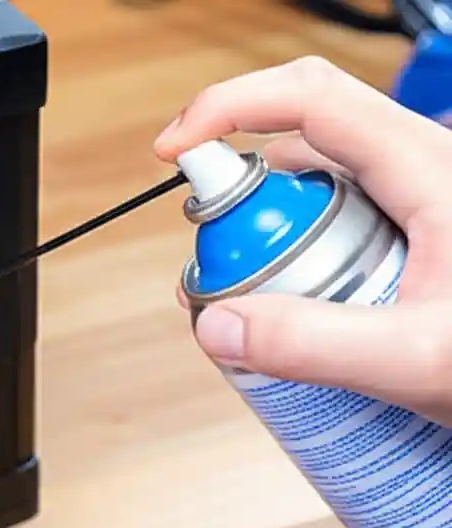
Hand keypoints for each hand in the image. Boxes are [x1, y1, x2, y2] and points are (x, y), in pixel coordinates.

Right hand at [154, 56, 451, 425]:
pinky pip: (339, 214)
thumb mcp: (417, 359)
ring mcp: (420, 192)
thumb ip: (313, 344)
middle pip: (300, 142)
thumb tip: (216, 323)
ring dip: (269, 231)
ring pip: (317, 183)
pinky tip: (303, 305)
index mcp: (429, 165)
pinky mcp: (417, 224)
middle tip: (218, 263)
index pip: (308, 94)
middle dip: (240, 197)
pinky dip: (300, 249)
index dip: (227, 106)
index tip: (174, 149)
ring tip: (260, 300)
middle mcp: (423, 163)